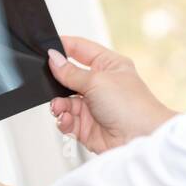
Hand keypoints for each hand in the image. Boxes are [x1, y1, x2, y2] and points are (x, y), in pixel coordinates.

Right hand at [47, 36, 175, 153]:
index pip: (81, 49)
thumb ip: (71, 72)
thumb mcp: (97, 81)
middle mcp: (100, 84)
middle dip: (57, 81)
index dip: (64, 46)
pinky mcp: (87, 126)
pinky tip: (66, 119)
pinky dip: (63, 119)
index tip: (45, 47)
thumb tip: (53, 58)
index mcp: (108, 65)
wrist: (140, 139)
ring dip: (59, 104)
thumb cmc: (132, 106)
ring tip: (59, 107)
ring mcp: (93, 106)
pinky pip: (66, 119)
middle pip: (69, 77)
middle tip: (48, 81)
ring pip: (65, 100)